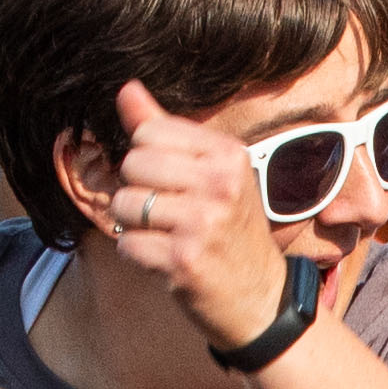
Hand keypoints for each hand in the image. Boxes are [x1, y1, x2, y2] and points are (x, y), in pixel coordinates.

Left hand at [100, 79, 290, 349]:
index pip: (149, 133)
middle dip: (139, 192)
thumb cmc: (230, 233)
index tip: (176, 185)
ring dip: (135, 225)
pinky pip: (127, 243)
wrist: (262, 300)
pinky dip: (138, 254)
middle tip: (170, 215)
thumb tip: (126, 88)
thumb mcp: (211, 175)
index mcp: (228, 155)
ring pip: (125, 203)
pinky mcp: (184, 259)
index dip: (149, 160)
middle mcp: (220, 184)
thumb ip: (165, 131)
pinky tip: (166, 260)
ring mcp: (203, 223)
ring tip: (168, 237)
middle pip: (132, 164)